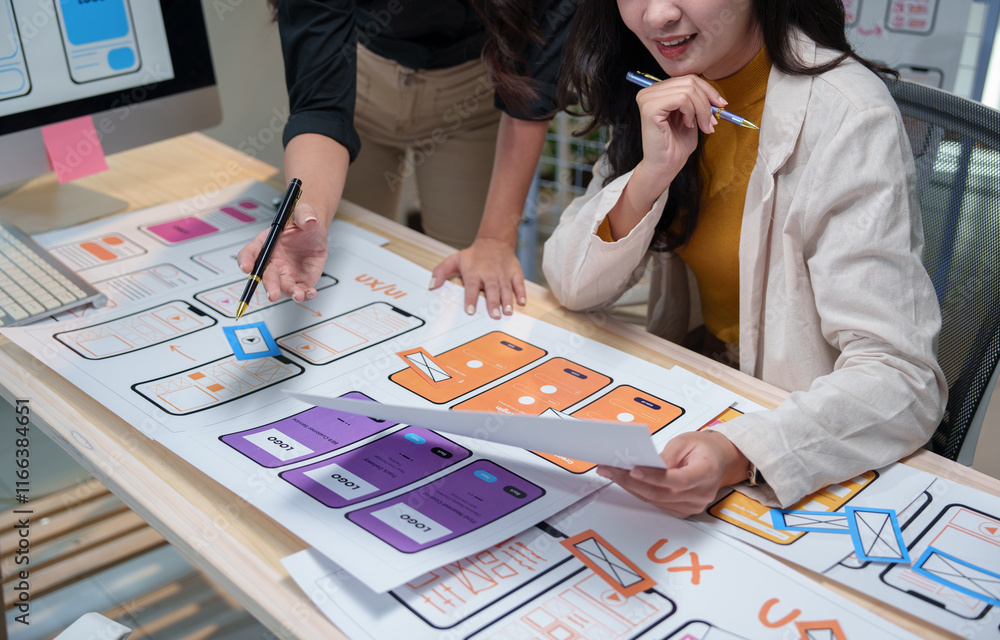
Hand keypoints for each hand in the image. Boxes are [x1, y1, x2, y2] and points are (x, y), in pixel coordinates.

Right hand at [236, 201, 327, 302]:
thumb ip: (304, 215)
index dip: (246, 260)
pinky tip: (310, 293)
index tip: (246, 267)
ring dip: (288, 293)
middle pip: (265, 276)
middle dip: (269, 286)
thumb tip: (309, 220)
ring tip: (297, 294)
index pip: (250, 253)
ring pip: (282, 288)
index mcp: (267, 243)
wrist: (315, 232)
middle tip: (272, 294)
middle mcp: (273, 262)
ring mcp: (285, 273)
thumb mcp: (304, 213)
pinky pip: (299, 291)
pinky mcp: (299, 281)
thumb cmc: (303, 223)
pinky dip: (304, 295)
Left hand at [429, 237, 526, 317]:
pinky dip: (521, 293)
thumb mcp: (454, 260)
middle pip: (491, 290)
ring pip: (506, 288)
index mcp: (474, 272)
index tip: (470, 310)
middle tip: (494, 315)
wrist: (495, 241)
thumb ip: (440, 272)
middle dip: (493, 303)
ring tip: (507, 312)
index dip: (471, 299)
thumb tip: (431, 286)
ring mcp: (503, 273)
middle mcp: (489, 274)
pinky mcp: (515, 272)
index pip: (471, 288)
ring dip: (507, 301)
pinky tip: (521, 302)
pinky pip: (519, 283)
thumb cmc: (474, 255)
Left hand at [596, 431, 749, 517]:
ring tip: (612, 473)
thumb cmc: (704, 448)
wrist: (720, 460)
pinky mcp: (684, 510)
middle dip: (631, 481)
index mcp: (706, 473)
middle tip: (610, 470)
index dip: (654, 477)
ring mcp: (692, 505)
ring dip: (631, 487)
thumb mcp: (685, 441)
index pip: (677, 480)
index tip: (633, 469)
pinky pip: (658, 504)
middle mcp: (700, 494)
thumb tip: (644, 465)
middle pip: (661, 494)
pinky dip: (640, 493)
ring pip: (656, 501)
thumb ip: (666, 455)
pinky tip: (627, 482)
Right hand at [633, 74, 724, 190]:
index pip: (688, 78)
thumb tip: (716, 94)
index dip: (708, 90)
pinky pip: (681, 99)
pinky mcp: (650, 108)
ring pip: (688, 90)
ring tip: (701, 126)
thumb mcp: (692, 116)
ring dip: (701, 110)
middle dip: (707, 102)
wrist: (666, 165)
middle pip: (689, 82)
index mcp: (658, 91)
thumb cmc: (677, 144)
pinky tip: (688, 125)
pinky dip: (691, 112)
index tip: (721, 104)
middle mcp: (649, 91)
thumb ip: (697, 100)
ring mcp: (647, 98)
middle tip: (712, 121)